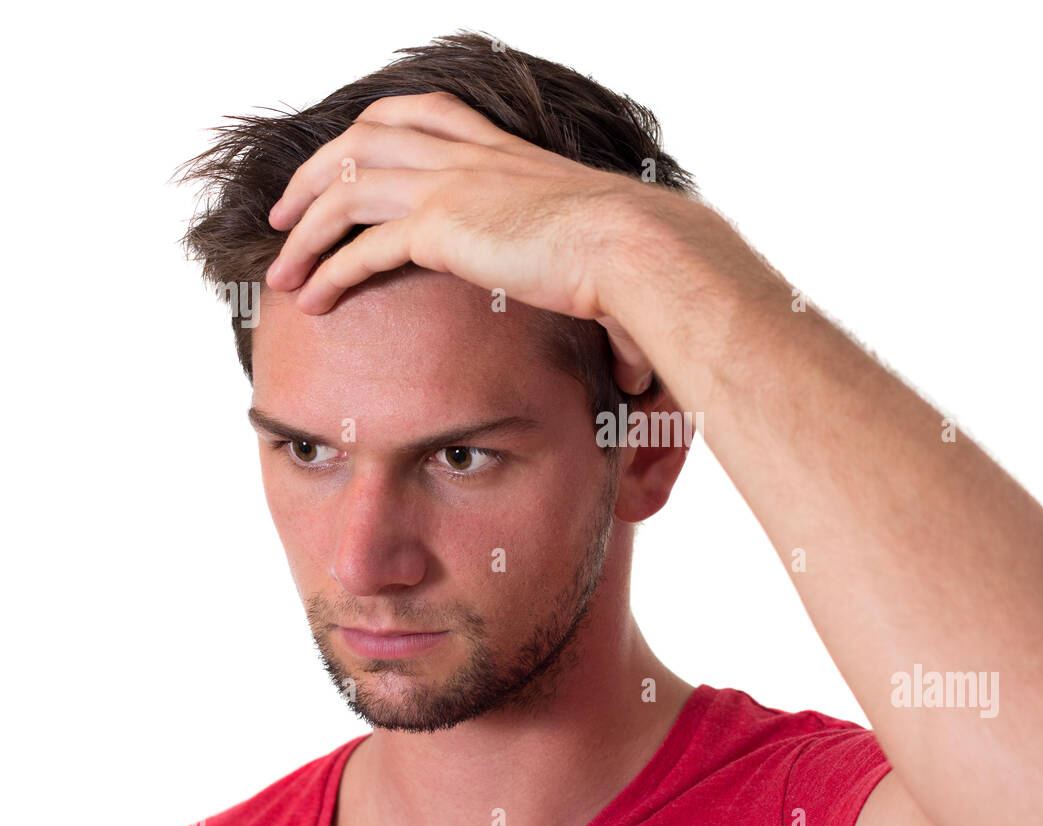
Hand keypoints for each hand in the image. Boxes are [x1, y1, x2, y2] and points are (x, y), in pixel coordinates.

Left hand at [263, 91, 658, 393]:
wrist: (635, 248)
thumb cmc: (636, 265)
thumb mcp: (606, 264)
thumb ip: (596, 299)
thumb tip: (634, 372)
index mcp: (500, 152)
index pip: (421, 112)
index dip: (372, 130)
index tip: (346, 157)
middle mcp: (468, 157)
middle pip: (362, 140)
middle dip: (314, 174)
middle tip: (284, 213)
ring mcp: (449, 184)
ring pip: (346, 190)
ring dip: (304, 228)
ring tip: (281, 268)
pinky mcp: (440, 226)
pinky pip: (361, 245)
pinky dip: (327, 269)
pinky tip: (312, 298)